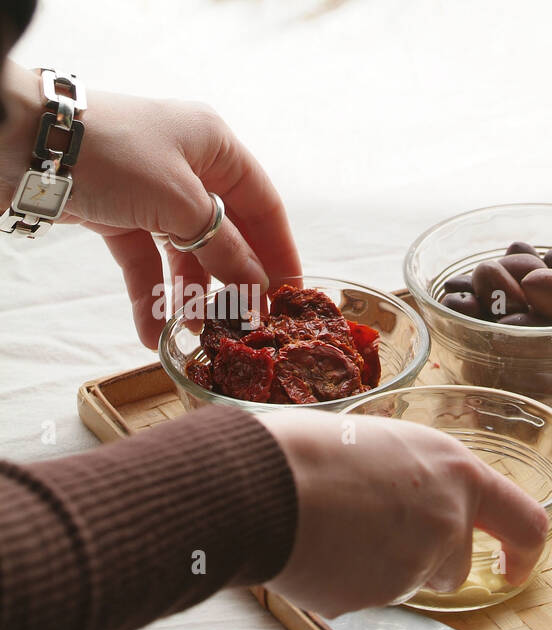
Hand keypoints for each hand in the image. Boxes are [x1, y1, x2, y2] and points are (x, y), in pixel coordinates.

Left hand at [0, 63, 300, 347]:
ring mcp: (149, 189)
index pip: (265, 206)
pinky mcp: (113, 211)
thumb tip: (258, 287)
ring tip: (198, 334)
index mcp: (215, 146)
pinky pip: (142, 259)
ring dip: (189, 294)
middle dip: (233, 281)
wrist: (20, 139)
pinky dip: (148, 293)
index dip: (280, 252)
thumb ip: (224, 249)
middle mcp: (188, 165)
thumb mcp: (180, 202)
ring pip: (183, 251)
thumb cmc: (112, 152)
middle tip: (247, 325)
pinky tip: (153, 332)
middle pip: (226, 233)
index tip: (292, 297)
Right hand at [261, 411, 549, 616]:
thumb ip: (415, 478)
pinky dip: (348, 584)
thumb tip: (408, 495)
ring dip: (387, 570)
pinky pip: (370, 599)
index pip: (523, 521)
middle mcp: (448, 521)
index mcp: (456, 473)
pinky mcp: (378, 598)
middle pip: (458, 566)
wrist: (259, 484)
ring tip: (336, 532)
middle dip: (428, 563)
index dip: (524, 552)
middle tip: (374, 532)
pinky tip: (319, 552)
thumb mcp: (383, 444)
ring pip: (412, 583)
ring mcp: (415, 564)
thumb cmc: (309, 450)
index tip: (514, 567)